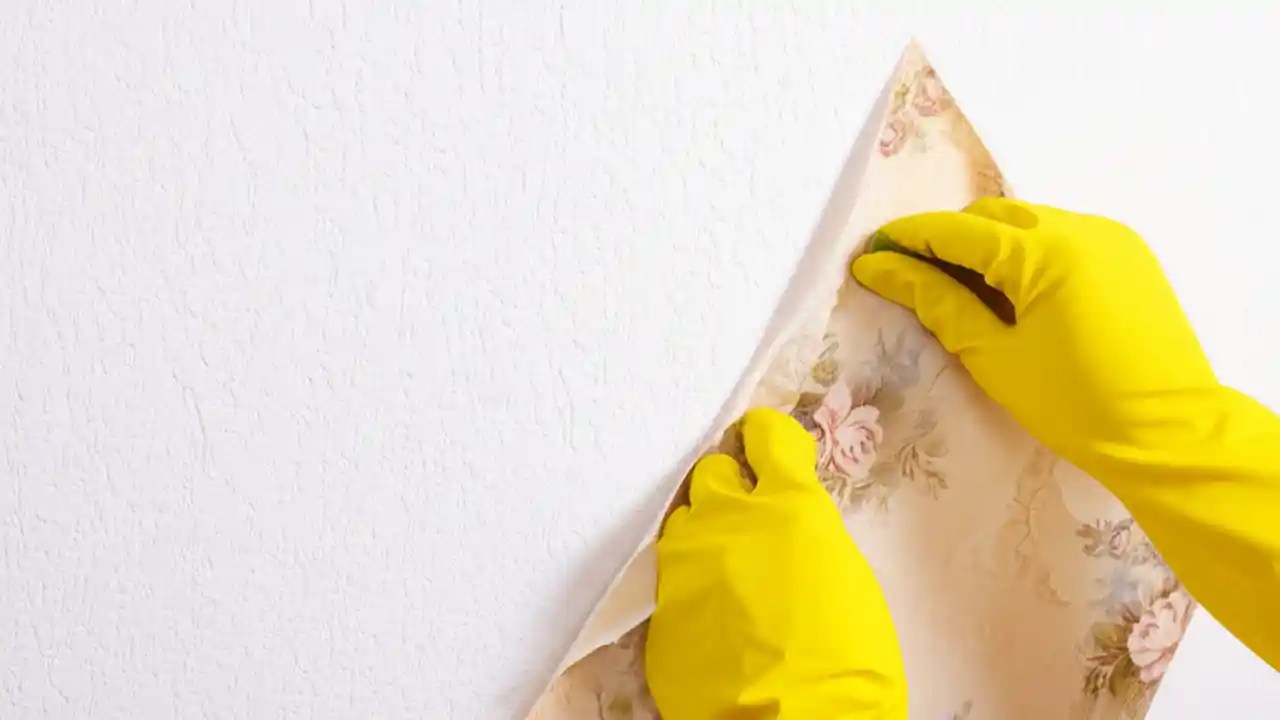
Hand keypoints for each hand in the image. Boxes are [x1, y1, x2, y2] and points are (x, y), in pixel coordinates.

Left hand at [646, 408, 905, 719]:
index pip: (768, 438)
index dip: (766, 436)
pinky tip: (712, 618)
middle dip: (728, 488)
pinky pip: (671, 583)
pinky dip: (690, 591)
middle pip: (711, 473)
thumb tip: (789, 534)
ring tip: (724, 570)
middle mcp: (727, 520)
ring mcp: (684, 563)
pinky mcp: (660, 608)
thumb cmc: (849, 657)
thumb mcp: (847, 577)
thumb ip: (806, 536)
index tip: (764, 440)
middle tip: (744, 515)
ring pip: (682, 524)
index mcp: (787, 505)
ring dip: (703, 536)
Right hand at [853, 199, 1279, 670]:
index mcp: (1042, 250)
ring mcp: (1109, 237)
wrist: (1169, 435)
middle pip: (991, 215)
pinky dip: (1031, 254)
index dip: (907, 240)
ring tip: (969, 295)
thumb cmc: (1073, 404)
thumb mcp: (993, 356)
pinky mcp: (1130, 254)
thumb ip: (936, 302)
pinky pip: (1064, 237)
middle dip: (949, 240)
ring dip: (991, 246)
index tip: (869, 255)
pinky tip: (1020, 298)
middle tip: (915, 280)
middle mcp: (1078, 226)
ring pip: (1028, 222)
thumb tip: (880, 267)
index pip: (956, 230)